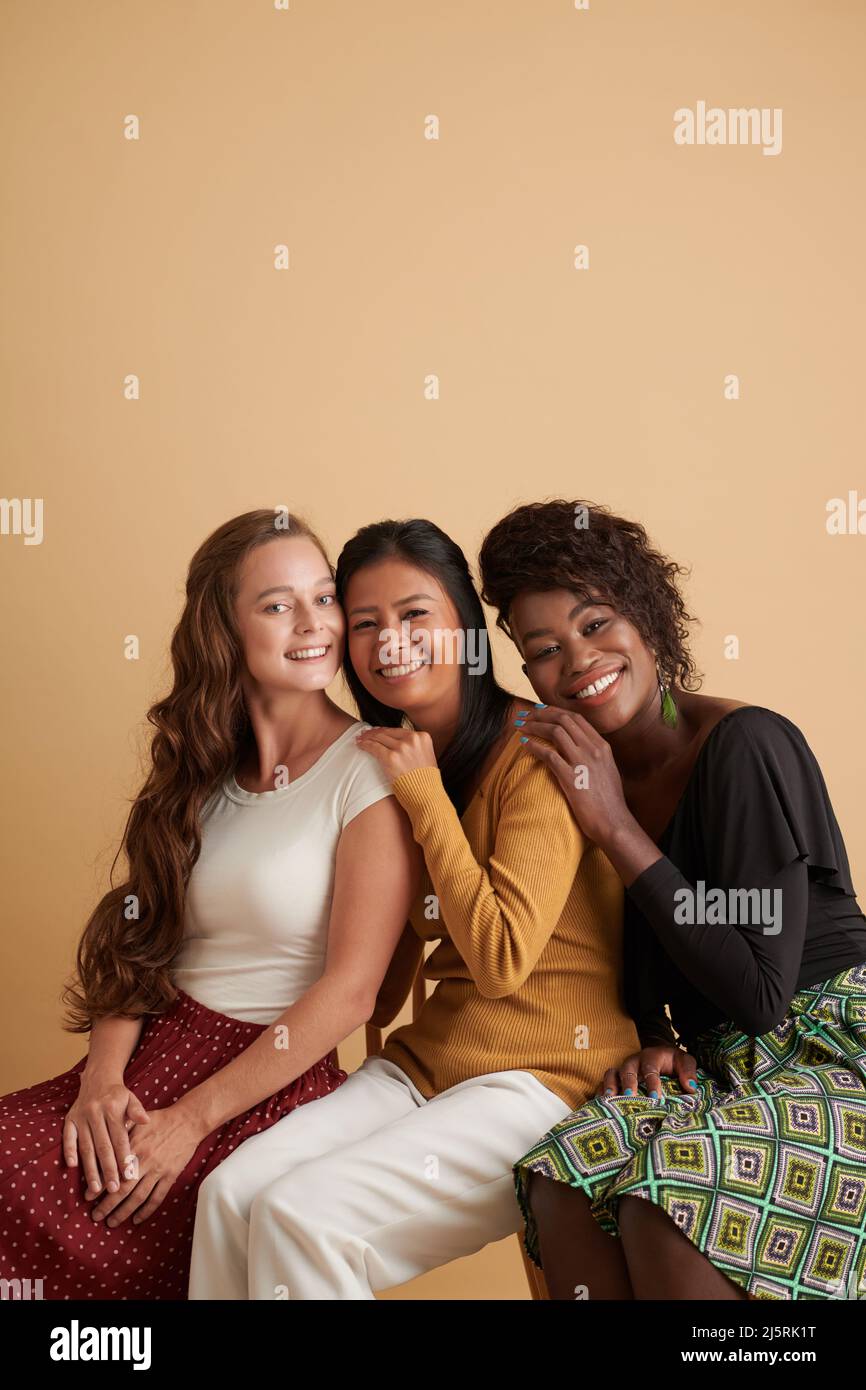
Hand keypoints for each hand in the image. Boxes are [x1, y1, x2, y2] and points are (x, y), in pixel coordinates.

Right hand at [63, 1073, 149, 1199]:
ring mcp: (81, 1117)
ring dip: (89, 1168)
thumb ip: (137, 1110)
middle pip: (103, 1146)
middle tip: (113, 1189)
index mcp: (112, 1109)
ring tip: (94, 1188)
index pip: (120, 1138)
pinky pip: (67, 1137)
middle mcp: (95, 1113)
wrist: (97, 1078)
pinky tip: (72, 1166)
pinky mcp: (69, 1120)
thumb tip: (147, 1120)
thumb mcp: (131, 1098)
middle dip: (108, 1169)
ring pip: (86, 1146)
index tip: (128, 1176)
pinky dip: (69, 1150)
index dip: (124, 1157)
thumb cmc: (117, 1095)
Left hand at [89, 1102, 205, 1226]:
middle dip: (107, 1205)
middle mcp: (145, 1160)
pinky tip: (137, 1219)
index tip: (87, 1197)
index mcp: (134, 1146)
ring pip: (138, 1197)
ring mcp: (159, 1170)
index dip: (99, 1185)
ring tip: (111, 1222)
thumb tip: (103, 1137)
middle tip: (95, 1216)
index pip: (113, 1170)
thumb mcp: (138, 1121)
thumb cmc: (161, 1119)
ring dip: (124, 1212)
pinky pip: (157, 1197)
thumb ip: (121, 1130)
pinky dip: (147, 1211)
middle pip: (123, 1188)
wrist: (188, 1121)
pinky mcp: (171, 1176)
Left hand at [355, 726, 437, 781]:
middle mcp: (412, 739)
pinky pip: (374, 747)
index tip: (377, 732)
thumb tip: (400, 744)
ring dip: (367, 737)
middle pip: (388, 732)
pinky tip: (360, 745)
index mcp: (423, 737)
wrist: (427, 796)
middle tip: (364, 734)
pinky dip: (365, 745)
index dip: (385, 731)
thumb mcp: (427, 757)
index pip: (399, 731)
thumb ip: (416, 748)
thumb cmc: (426, 782)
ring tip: (360, 739)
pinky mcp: (391, 757)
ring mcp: (402, 748)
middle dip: (374, 733)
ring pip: (379, 738)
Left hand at [516, 705, 631, 845]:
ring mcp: (583, 762)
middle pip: (564, 720)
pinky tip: (524, 744)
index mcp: (602, 746)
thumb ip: (595, 756)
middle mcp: (593, 749)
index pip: (577, 718)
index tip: (540, 710)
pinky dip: (533, 746)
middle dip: (541, 714)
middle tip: (525, 714)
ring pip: (555, 732)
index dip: (555, 711)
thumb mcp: (607, 771)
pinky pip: (548, 754)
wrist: (614, 823)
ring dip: (534, 726)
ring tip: (520, 726)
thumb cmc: (609, 802)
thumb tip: (579, 747)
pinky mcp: (571, 778)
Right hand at [595, 1045, 698, 1098]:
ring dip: (609, 1086)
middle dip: (628, 1084)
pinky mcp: (615, 1078)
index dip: (652, 1083)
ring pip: (611, 1074)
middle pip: (627, 1070)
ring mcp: (622, 1069)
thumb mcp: (684, 1061)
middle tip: (630, 1098)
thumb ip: (688, 1071)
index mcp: (651, 1057)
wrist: (659, 1054)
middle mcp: (634, 1062)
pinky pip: (602, 1083)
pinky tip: (600, 1107)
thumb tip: (691, 1088)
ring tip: (610, 1101)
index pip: (651, 1069)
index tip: (656, 1098)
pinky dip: (600, 1093)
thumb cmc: (672, 1061)